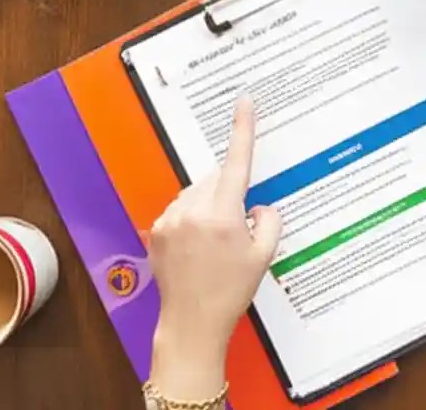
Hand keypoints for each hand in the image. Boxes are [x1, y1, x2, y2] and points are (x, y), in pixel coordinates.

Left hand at [148, 96, 282, 398]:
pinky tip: (198, 247)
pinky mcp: (156, 230)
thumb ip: (268, 220)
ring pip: (196, 194)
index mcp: (222, 215)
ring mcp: (170, 220)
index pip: (236, 163)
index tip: (244, 102)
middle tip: (238, 227)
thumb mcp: (263, 255)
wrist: (193, 323)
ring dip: (209, 205)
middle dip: (229, 192)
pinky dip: (192, 218)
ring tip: (215, 243)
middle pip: (215, 180)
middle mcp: (192, 212)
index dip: (243, 129)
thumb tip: (259, 205)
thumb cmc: (230, 291)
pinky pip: (180, 209)